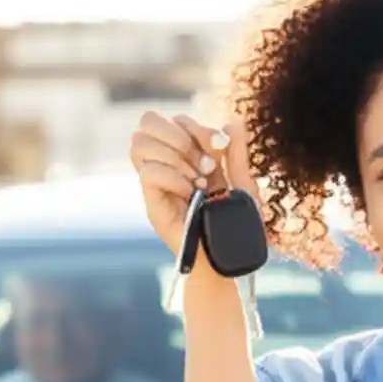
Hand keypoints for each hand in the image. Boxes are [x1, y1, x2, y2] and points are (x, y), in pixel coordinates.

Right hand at [129, 112, 260, 254]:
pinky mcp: (152, 205)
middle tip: (205, 164)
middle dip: (180, 136)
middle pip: (146, 123)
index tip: (220, 147)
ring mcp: (156, 186)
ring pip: (139, 143)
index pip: (174, 120)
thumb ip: (237, 153)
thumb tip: (230, 123)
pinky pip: (148, 173)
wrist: (228, 261)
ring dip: (174, 156)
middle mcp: (165, 168)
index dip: (197, 127)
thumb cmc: (235, 227)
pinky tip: (192, 193)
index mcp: (184, 158)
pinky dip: (173, 177)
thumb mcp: (243, 185)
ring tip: (198, 181)